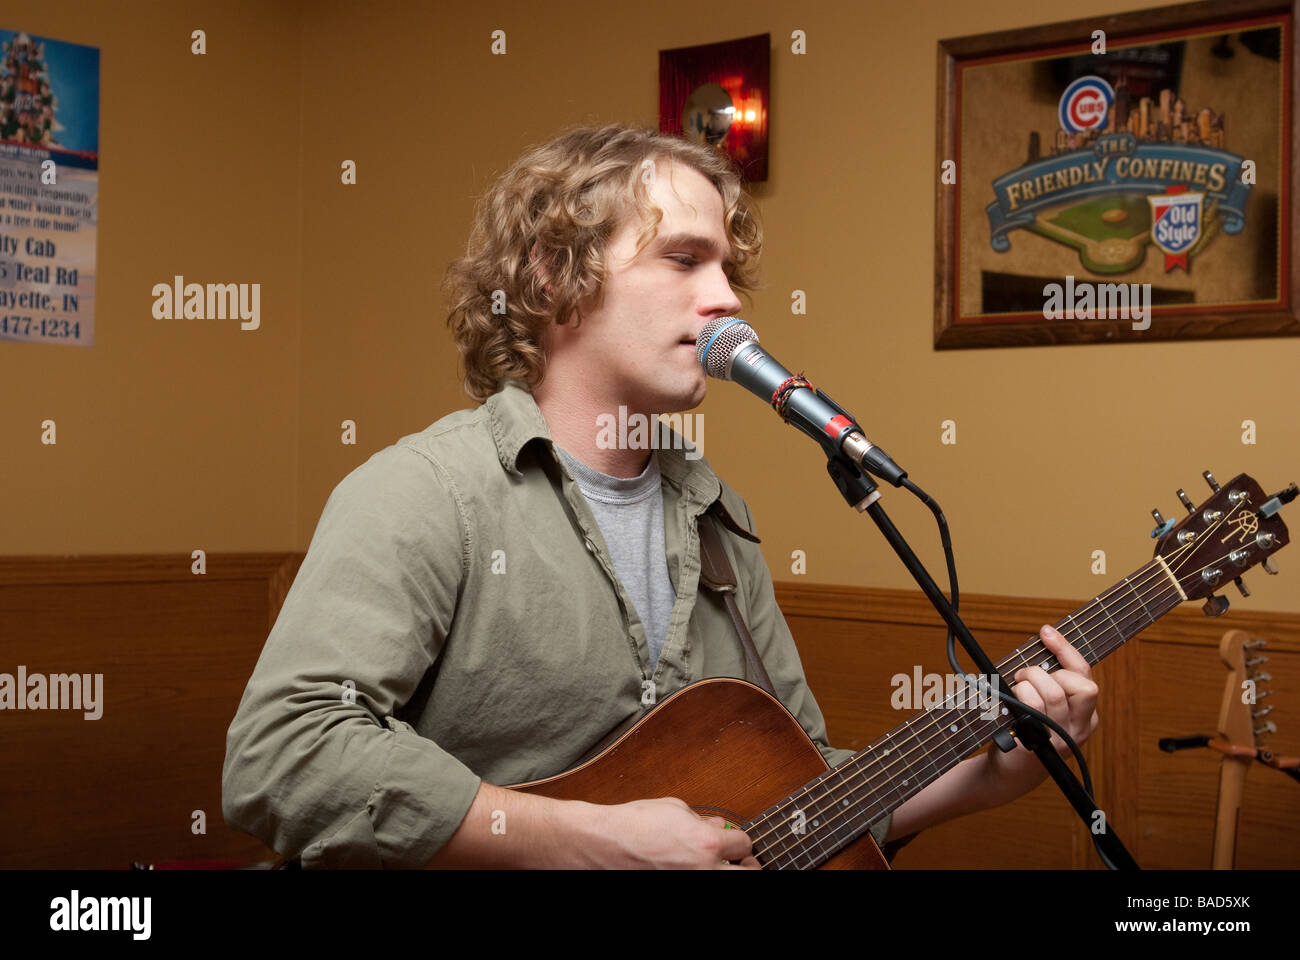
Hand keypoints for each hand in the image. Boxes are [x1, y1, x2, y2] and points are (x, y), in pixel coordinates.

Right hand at [589, 797, 760, 868]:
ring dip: (725, 873)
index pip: (745, 845)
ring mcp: (690, 884)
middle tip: (743, 864)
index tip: (735, 841)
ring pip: (726, 882)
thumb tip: (718, 828)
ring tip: (717, 866)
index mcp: (707, 844)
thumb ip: (702, 821)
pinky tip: (690, 869)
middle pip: (749, 876)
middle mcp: (703, 871)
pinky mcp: (675, 889)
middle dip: (748, 868)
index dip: (740, 841)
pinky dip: (700, 876)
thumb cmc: (635, 824)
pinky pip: (698, 881)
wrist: (604, 845)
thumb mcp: (674, 810)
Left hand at [980, 624, 1099, 807]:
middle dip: (1044, 672)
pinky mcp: (1039, 746)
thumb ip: (1050, 683)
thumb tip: (1041, 644)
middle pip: (1075, 685)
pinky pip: (1031, 711)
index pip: (1085, 676)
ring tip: (1016, 691)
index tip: (1046, 631)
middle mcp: (1078, 729)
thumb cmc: (1027, 732)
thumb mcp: (1047, 709)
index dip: (1066, 650)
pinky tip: (1011, 705)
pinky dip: (1019, 699)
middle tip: (1024, 676)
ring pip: (1051, 694)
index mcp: (1086, 717)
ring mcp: (1060, 740)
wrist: (1009, 774)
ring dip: (1027, 683)